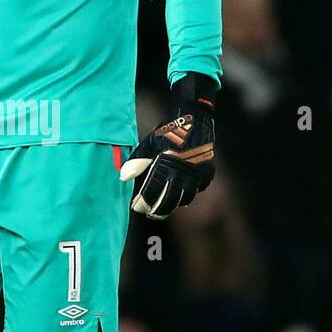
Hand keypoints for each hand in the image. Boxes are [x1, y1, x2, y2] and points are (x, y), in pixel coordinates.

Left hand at [120, 73, 215, 219]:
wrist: (195, 118)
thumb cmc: (169, 132)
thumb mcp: (149, 144)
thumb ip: (137, 162)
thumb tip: (123, 177)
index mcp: (166, 165)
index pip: (152, 192)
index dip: (144, 202)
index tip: (137, 206)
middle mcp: (183, 172)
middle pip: (169, 201)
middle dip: (158, 210)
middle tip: (151, 213)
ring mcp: (197, 173)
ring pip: (186, 198)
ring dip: (174, 204)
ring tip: (164, 206)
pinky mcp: (208, 172)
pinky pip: (198, 189)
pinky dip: (189, 193)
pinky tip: (181, 194)